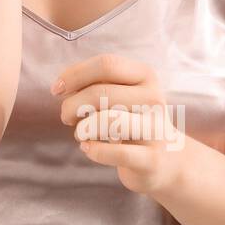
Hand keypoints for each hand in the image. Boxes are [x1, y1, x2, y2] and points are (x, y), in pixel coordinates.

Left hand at [52, 53, 188, 196]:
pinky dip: (93, 150)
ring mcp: (155, 129)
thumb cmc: (131, 120)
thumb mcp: (119, 94)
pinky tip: (88, 148)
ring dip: (82, 128)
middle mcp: (154, 98)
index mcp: (145, 75)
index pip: (106, 64)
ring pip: (108, 120)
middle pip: (101, 92)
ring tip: (80, 134)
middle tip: (66, 117)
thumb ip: (94, 84)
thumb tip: (62, 87)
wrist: (168, 160)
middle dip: (72, 105)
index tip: (56, 90)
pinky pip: (116, 152)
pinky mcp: (151, 159)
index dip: (75, 75)